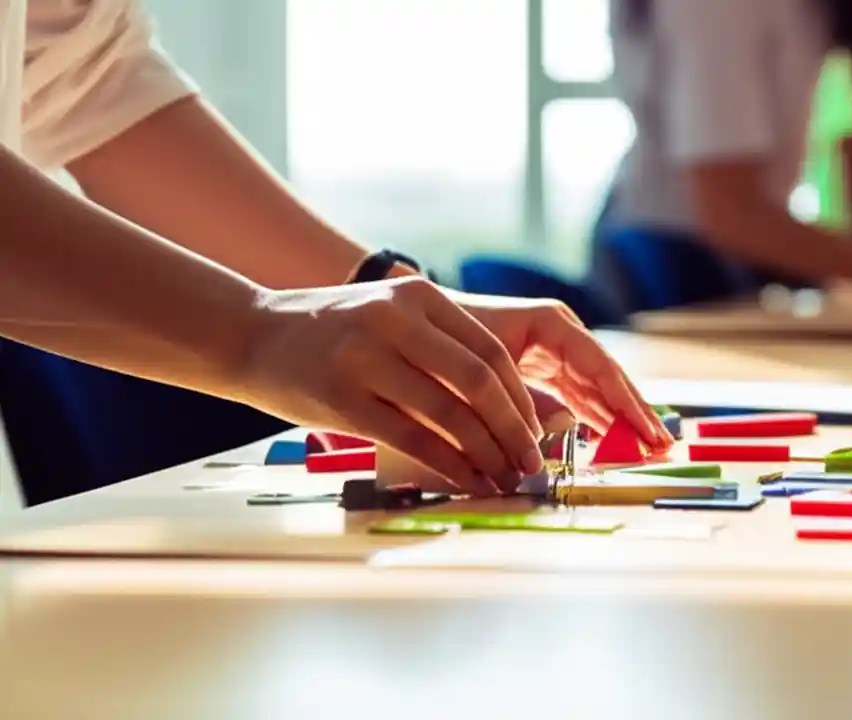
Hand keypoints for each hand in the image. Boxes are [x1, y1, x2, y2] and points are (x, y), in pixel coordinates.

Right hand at [232, 277, 544, 495]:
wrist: (251, 333)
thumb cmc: (333, 333)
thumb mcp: (390, 316)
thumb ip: (442, 345)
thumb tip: (512, 404)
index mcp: (417, 297)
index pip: (489, 351)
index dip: (520, 397)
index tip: (537, 430)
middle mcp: (394, 320)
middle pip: (477, 381)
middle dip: (513, 429)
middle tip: (532, 461)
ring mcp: (365, 358)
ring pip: (448, 414)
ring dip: (486, 453)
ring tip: (505, 478)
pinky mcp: (342, 398)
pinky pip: (412, 439)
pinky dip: (450, 465)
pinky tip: (469, 482)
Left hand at [443, 289, 673, 450]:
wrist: (417, 323)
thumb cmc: (447, 336)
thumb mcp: (480, 363)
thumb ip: (518, 397)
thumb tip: (555, 434)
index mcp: (551, 325)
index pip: (599, 366)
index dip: (626, 401)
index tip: (646, 429)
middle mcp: (562, 338)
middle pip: (608, 380)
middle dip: (636, 414)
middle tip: (662, 446)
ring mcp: (556, 356)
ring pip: (599, 392)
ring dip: (623, 421)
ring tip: (651, 450)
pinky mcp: (546, 374)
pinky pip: (581, 399)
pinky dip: (599, 421)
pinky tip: (619, 443)